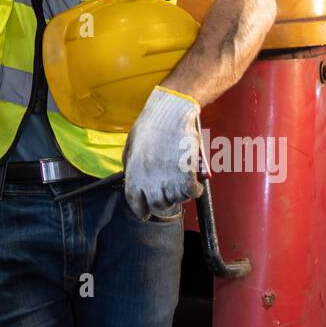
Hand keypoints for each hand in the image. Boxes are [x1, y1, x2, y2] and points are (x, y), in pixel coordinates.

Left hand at [122, 86, 203, 218]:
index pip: (136, 203)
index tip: (146, 213)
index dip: (142, 211)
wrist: (169, 113)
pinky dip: (195, 191)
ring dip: (179, 196)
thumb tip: (132, 178)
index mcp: (134, 175)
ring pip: (176, 200)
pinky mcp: (186, 174)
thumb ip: (130, 166)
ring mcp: (168, 179)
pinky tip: (195, 186)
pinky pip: (191, 193)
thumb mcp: (130, 146)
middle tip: (168, 195)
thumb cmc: (150, 125)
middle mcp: (150, 181)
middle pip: (158, 205)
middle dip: (162, 203)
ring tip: (181, 185)